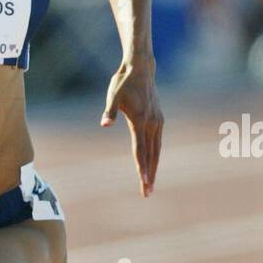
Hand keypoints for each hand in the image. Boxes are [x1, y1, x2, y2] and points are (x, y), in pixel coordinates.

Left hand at [100, 60, 162, 196]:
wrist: (141, 69)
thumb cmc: (123, 83)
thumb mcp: (113, 96)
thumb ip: (109, 111)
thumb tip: (104, 124)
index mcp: (140, 121)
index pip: (140, 149)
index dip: (141, 167)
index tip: (144, 181)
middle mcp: (151, 123)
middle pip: (151, 155)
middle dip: (149, 175)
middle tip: (147, 192)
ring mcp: (157, 121)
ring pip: (156, 150)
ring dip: (154, 168)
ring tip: (150, 184)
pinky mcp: (158, 119)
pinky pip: (157, 142)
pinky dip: (155, 155)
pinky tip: (153, 164)